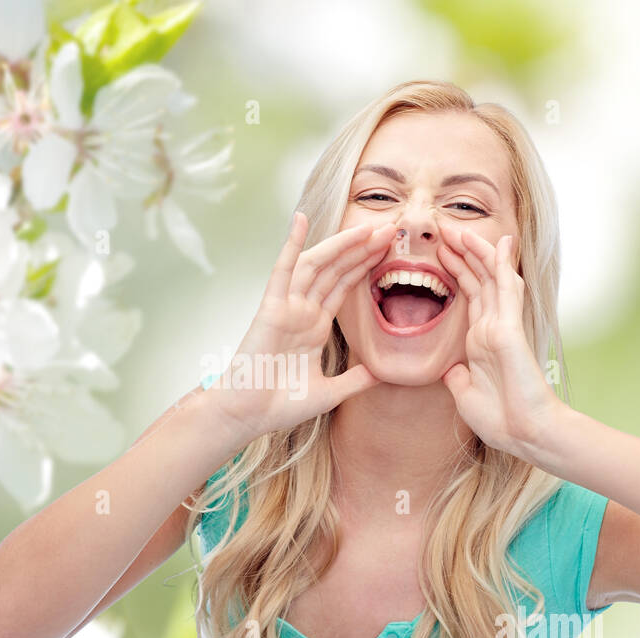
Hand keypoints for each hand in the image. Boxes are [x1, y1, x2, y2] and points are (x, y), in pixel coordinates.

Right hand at [203, 212, 396, 441]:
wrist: (250, 416)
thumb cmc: (281, 405)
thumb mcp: (331, 391)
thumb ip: (356, 379)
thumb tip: (382, 372)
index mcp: (315, 327)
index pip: (344, 286)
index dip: (364, 265)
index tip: (388, 248)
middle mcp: (303, 312)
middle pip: (336, 270)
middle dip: (361, 249)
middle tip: (389, 229)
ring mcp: (287, 307)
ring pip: (317, 265)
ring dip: (341, 245)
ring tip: (367, 228)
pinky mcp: (271, 308)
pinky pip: (282, 270)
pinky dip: (290, 244)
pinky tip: (300, 219)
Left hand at [435, 224, 565, 459]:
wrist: (525, 434)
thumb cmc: (501, 420)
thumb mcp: (466, 394)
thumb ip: (459, 377)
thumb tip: (452, 370)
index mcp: (481, 342)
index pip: (468, 297)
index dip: (455, 272)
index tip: (438, 253)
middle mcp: (492, 329)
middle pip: (478, 280)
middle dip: (462, 254)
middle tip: (443, 229)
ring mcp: (503, 326)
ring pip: (492, 278)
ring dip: (477, 252)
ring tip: (458, 228)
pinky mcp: (510, 330)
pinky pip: (506, 291)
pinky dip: (501, 266)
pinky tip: (498, 244)